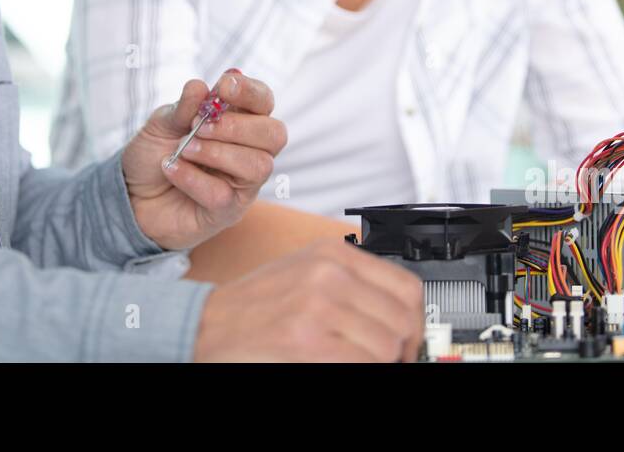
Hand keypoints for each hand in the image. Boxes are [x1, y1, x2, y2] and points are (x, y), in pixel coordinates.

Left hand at [123, 70, 285, 250]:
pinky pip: (223, 195)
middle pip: (275, 134)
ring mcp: (242, 184)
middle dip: (238, 126)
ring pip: (258, 166)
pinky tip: (171, 169)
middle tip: (199, 126)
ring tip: (184, 150)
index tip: (223, 87)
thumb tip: (199, 86)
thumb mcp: (161, 124)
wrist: (131, 196)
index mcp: (239, 122)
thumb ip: (183, 108)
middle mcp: (249, 152)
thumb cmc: (154, 155)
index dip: (251, 92)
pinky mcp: (227, 212)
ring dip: (217, 153)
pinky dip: (192, 178)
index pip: (264, 102)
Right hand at [193, 238, 424, 361]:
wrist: (207, 323)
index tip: (409, 338)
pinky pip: (363, 362)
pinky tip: (344, 366)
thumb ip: (350, 282)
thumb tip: (396, 311)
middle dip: (402, 347)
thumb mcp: (306, 273)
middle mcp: (330, 273)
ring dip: (380, 362)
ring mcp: (319, 305)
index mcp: (333, 253)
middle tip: (390, 360)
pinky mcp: (308, 339)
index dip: (416, 320)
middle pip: (402, 318)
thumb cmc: (253, 304)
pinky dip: (363, 370)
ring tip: (358, 362)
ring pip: (387, 345)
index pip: (406, 286)